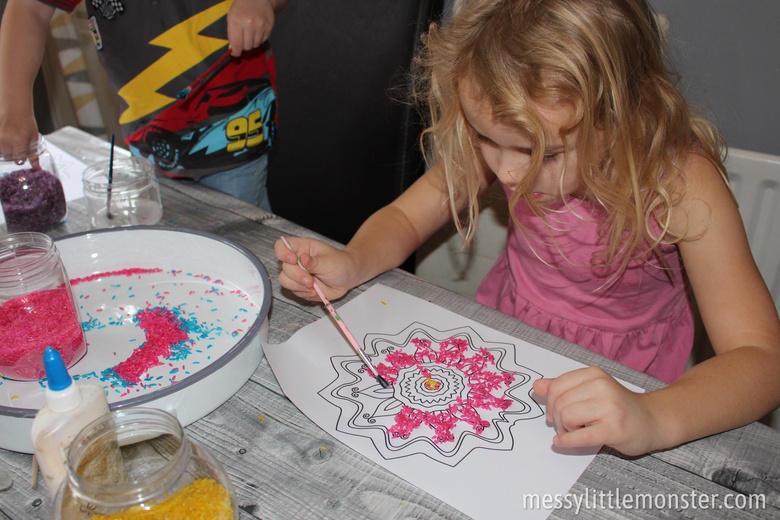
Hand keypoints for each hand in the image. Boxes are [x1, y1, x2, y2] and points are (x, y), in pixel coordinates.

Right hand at [0, 110, 38, 163]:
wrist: (15, 108)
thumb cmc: (26, 122)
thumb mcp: (34, 138)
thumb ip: (34, 155)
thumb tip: (38, 168)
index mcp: (19, 142)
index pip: (20, 160)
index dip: (22, 156)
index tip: (23, 151)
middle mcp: (7, 141)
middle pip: (9, 158)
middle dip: (14, 154)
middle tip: (17, 145)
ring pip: (1, 153)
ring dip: (6, 150)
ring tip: (11, 141)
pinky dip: (1, 146)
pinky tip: (6, 139)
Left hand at [226, 0, 276, 56]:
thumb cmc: (241, 8)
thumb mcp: (232, 17)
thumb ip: (231, 33)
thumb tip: (233, 48)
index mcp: (237, 21)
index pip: (237, 43)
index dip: (236, 52)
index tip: (235, 53)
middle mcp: (249, 24)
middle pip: (247, 46)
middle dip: (244, 46)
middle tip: (243, 40)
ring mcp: (260, 25)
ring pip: (255, 45)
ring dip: (252, 43)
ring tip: (251, 34)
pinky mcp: (269, 27)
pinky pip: (263, 41)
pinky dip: (259, 39)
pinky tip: (257, 31)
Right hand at [275, 237, 358, 302]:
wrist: (348, 277)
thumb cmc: (340, 264)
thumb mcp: (329, 261)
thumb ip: (315, 262)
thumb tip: (302, 258)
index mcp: (302, 248)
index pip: (282, 246)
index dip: (283, 253)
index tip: (293, 260)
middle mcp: (296, 261)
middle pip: (284, 267)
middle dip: (296, 276)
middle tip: (310, 281)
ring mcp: (297, 274)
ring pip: (285, 281)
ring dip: (297, 286)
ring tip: (312, 287)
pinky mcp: (300, 287)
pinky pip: (294, 292)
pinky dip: (303, 293)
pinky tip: (315, 291)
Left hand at [533, 367, 661, 455]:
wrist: (652, 421)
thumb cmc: (617, 406)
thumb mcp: (590, 390)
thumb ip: (562, 387)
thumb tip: (536, 386)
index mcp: (594, 374)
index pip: (556, 386)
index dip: (549, 402)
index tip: (553, 413)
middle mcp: (602, 386)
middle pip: (559, 402)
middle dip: (556, 417)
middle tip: (566, 426)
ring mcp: (610, 407)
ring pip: (566, 416)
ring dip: (564, 428)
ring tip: (574, 431)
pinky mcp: (614, 429)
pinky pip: (579, 436)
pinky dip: (566, 441)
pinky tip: (562, 441)